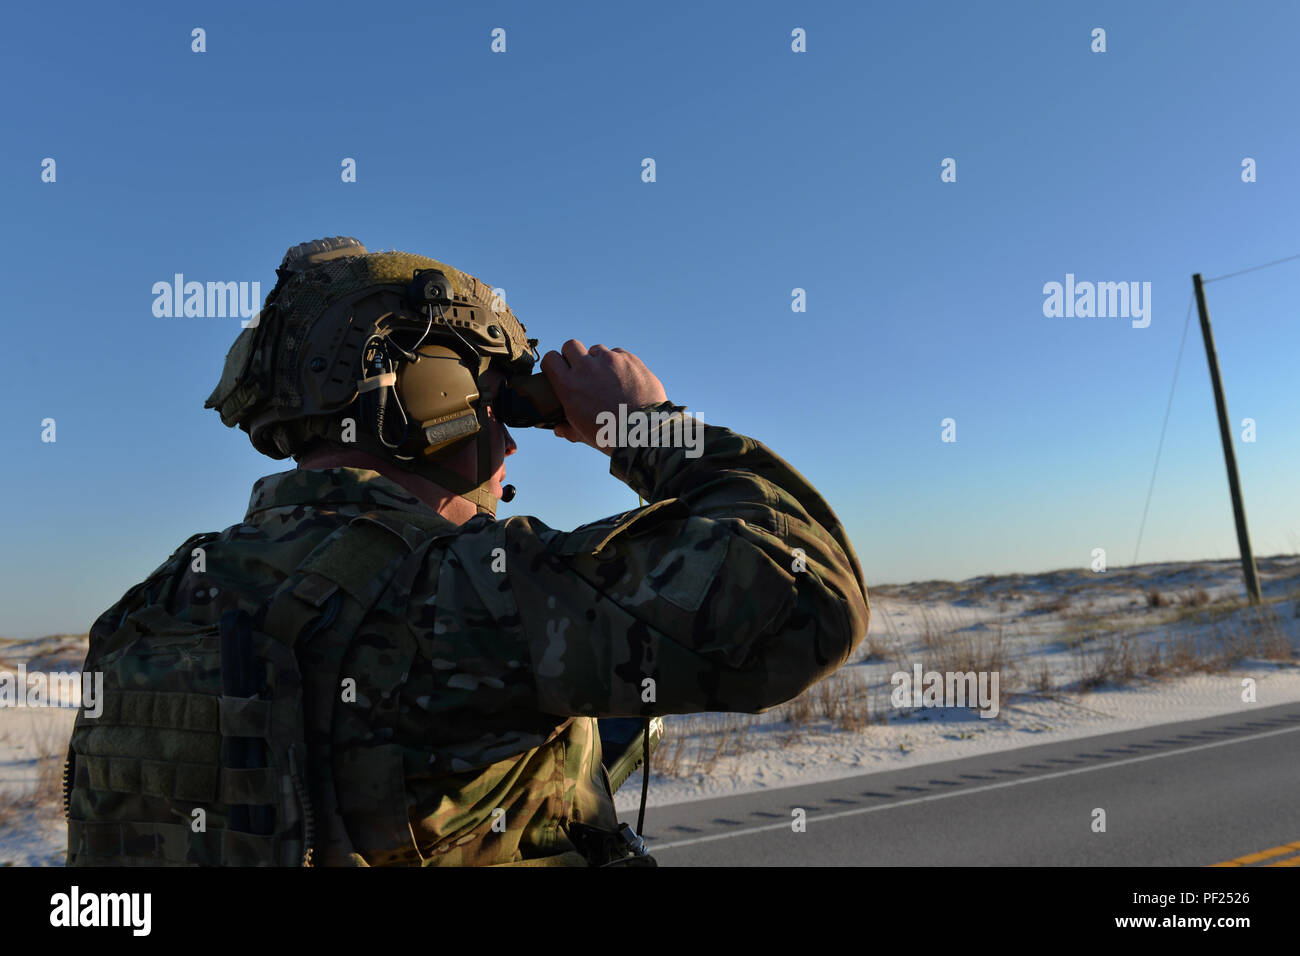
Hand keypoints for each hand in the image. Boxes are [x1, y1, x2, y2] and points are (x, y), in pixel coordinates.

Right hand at [540, 340, 667, 454]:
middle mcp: (587, 368)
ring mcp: (610, 361)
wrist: (644, 432)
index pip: (550, 359)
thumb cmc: (610, 436)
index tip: (559, 370)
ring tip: (607, 378)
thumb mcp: (582, 434)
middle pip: (571, 346)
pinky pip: (619, 354)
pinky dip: (618, 363)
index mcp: (569, 385)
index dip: (554, 364)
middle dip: (574, 356)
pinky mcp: (629, 359)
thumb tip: (558, 428)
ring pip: (597, 350)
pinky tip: (624, 379)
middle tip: (581, 370)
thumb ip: (567, 428)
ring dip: (598, 361)